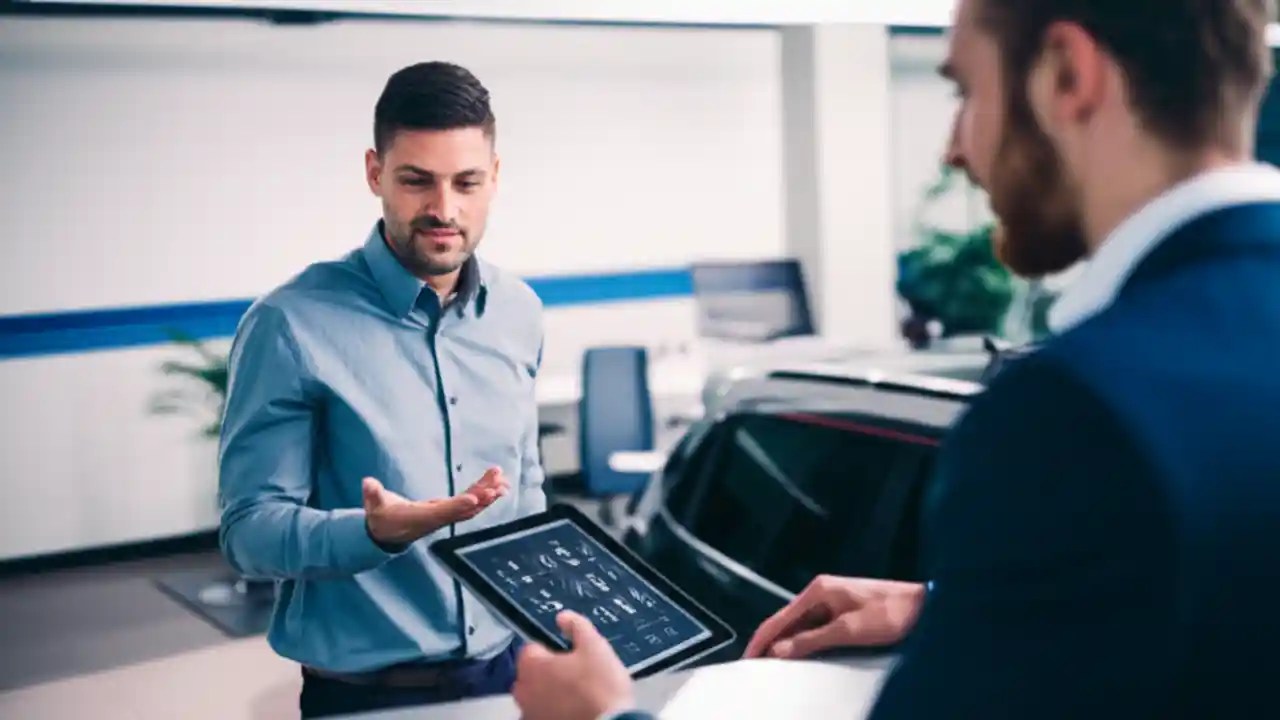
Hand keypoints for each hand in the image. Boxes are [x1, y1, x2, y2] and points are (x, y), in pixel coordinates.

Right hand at [363, 467, 508, 545]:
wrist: (386, 533)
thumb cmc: (380, 518)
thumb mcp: (373, 507)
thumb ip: (372, 495)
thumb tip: (367, 483)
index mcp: (422, 518)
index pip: (444, 512)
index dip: (459, 505)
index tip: (476, 498)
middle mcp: (438, 518)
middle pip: (464, 509)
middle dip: (482, 497)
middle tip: (499, 485)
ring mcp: (445, 515)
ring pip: (471, 506)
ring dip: (487, 493)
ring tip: (503, 480)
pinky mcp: (448, 509)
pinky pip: (469, 501)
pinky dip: (483, 492)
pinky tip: (496, 484)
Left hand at [512, 611, 633, 719]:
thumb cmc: (600, 686)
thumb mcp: (595, 647)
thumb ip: (577, 626)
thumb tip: (562, 616)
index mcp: (532, 666)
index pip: (531, 648)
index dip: (550, 649)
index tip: (569, 655)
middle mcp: (523, 691)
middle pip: (530, 675)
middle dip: (546, 673)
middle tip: (574, 676)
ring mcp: (529, 714)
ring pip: (535, 698)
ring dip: (547, 695)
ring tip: (575, 698)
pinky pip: (541, 715)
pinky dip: (552, 713)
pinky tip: (572, 713)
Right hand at [743, 575, 924, 659]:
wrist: (925, 606)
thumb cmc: (890, 614)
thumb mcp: (848, 631)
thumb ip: (811, 641)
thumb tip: (777, 651)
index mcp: (818, 591)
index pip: (778, 618)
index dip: (761, 640)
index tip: (748, 660)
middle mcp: (821, 592)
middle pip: (787, 622)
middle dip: (771, 644)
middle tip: (757, 668)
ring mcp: (833, 600)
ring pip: (801, 626)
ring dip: (788, 644)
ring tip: (775, 666)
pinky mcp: (844, 610)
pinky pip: (816, 628)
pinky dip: (806, 642)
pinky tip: (802, 657)